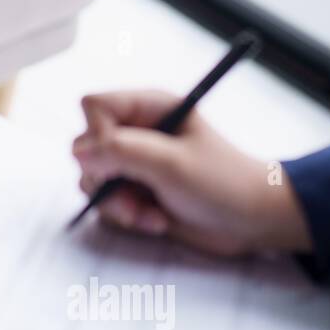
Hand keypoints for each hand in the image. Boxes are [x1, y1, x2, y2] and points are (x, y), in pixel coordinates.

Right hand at [71, 90, 311, 255]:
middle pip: (86, 145)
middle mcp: (137, 131)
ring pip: (90, 178)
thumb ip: (121, 152)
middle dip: (106, 178)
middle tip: (135, 195)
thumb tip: (78, 152)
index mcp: (150, 107)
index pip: (94, 106)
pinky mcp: (133, 190)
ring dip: (117, 203)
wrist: (252, 223)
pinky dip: (125, 216)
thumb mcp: (172, 163)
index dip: (97, 134)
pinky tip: (155, 221)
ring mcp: (133, 162)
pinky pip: (103, 201)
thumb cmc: (223, 183)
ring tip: (149, 215)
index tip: (118, 161)